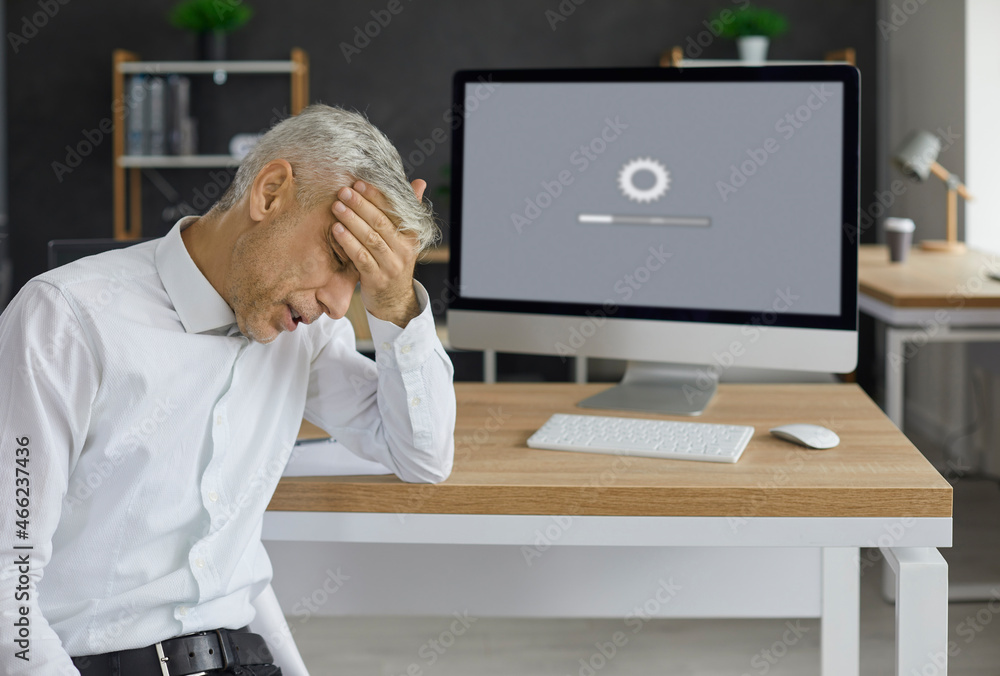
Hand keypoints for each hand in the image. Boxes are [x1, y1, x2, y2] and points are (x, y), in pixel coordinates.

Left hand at [331, 178, 426, 326]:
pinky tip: (336, 231)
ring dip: (352, 221)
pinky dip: (348, 243)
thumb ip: (406, 211)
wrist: (394, 300)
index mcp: (411, 236)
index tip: (359, 183)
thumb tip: (419, 182)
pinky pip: (361, 258)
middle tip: (344, 192)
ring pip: (370, 239)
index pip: (395, 211)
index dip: (376, 196)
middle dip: (361, 205)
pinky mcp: (377, 279)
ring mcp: (391, 266)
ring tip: (337, 207)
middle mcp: (404, 250)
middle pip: (381, 223)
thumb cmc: (394, 262)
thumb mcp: (404, 239)